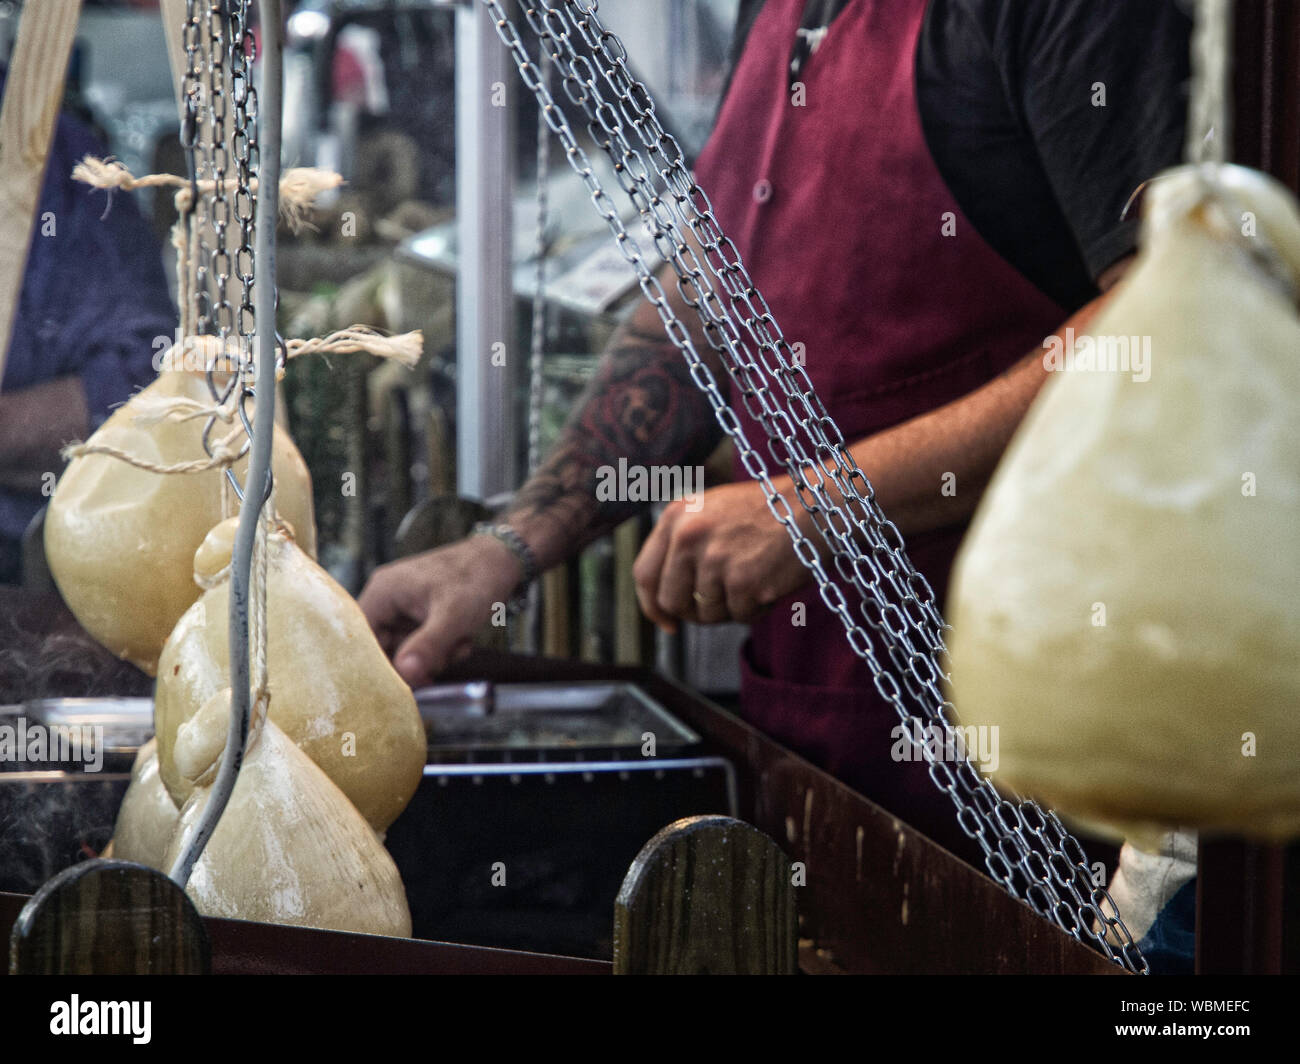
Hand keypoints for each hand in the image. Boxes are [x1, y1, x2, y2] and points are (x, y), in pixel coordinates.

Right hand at [358, 535, 522, 686]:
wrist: (503, 561)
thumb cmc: (477, 578)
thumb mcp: (453, 616)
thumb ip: (428, 645)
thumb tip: (404, 675)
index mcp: (382, 592)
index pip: (360, 640)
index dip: (377, 665)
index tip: (401, 683)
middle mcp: (388, 599)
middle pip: (384, 649)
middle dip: (416, 661)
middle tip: (441, 663)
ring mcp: (405, 608)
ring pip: (408, 650)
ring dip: (435, 655)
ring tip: (459, 643)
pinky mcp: (421, 615)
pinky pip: (423, 643)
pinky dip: (443, 648)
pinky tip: (462, 639)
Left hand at [632, 480, 810, 632]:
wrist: (812, 506)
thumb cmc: (765, 512)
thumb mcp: (710, 511)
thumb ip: (680, 545)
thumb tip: (661, 603)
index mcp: (675, 517)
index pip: (644, 574)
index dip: (651, 606)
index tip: (665, 622)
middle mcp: (688, 537)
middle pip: (671, 602)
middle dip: (692, 612)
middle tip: (720, 604)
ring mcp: (714, 560)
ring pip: (706, 614)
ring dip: (729, 608)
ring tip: (752, 580)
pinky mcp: (742, 582)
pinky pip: (738, 616)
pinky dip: (754, 608)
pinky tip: (768, 583)